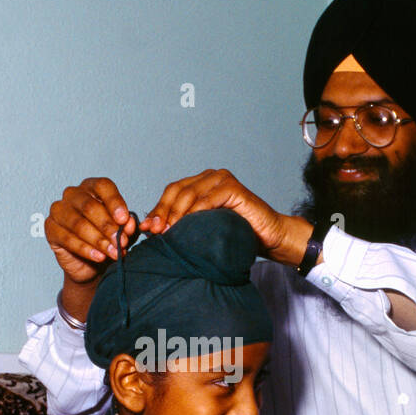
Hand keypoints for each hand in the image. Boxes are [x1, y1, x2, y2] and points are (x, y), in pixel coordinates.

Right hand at [45, 177, 140, 285]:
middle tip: (120, 242)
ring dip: (98, 241)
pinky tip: (98, 256)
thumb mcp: (122, 232)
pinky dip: (85, 249)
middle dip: (108, 227)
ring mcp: (59, 211)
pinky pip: (67, 238)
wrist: (91, 264)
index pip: (102, 186)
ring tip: (113, 252)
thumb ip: (126, 226)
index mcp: (92, 188)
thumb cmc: (106, 240)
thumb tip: (128, 224)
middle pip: (90, 206)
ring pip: (78, 224)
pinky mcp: (50, 228)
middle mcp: (73, 195)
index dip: (114, 202)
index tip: (124, 219)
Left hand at [143, 169, 312, 266]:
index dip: (158, 209)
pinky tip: (188, 227)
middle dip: (163, 212)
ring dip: (176, 214)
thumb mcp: (202, 228)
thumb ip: (182, 223)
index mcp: (201, 183)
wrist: (268, 237)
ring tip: (168, 232)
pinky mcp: (233, 188)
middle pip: (177, 190)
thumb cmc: (236, 235)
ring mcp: (222, 180)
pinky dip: (195, 213)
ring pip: (189, 193)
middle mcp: (210, 177)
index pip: (172, 192)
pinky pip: (207, 199)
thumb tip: (151, 229)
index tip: (147, 228)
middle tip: (155, 231)